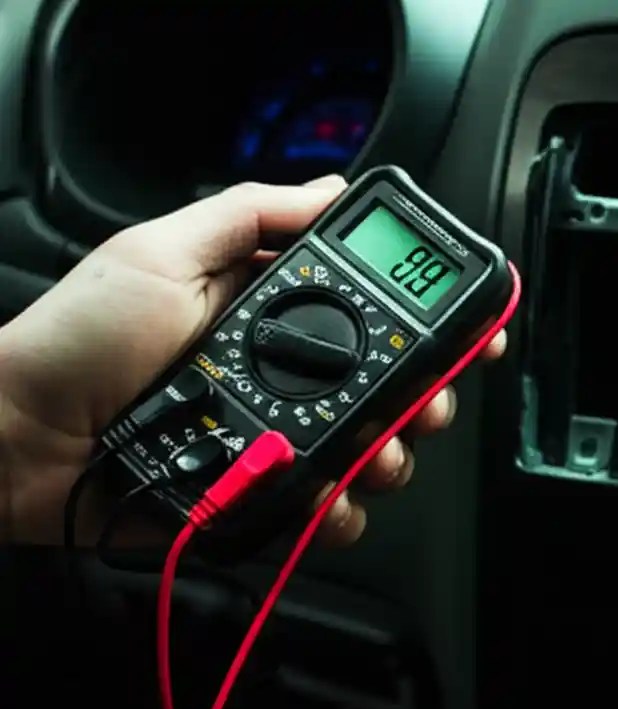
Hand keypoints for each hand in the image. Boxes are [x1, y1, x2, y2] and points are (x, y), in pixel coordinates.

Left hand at [0, 176, 504, 546]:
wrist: (16, 441)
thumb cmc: (74, 340)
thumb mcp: (160, 251)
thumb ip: (249, 217)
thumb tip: (330, 189)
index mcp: (275, 309)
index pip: (378, 308)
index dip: (436, 318)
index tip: (473, 329)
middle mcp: (289, 371)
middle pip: (393, 384)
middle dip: (429, 395)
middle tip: (427, 402)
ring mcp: (280, 434)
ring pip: (374, 449)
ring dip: (393, 456)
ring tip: (376, 456)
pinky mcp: (264, 492)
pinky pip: (327, 507)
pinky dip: (343, 512)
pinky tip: (331, 498)